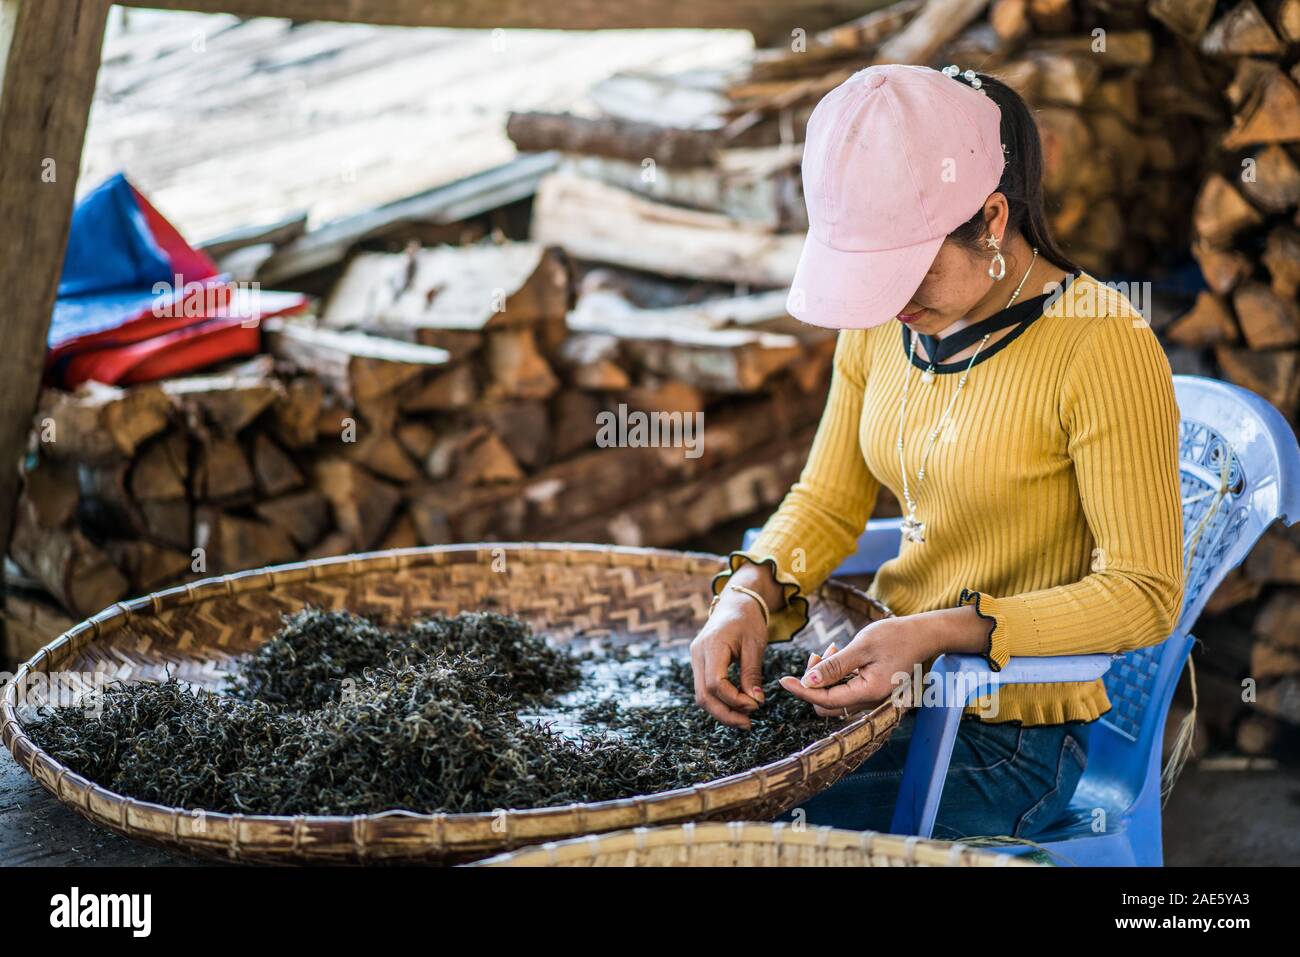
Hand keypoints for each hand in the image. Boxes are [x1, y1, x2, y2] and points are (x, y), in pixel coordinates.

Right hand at [689, 590, 768, 728]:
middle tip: (748, 724)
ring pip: (701, 695)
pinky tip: (737, 707)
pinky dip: (720, 701)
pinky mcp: (700, 664)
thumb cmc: (748, 620)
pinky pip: (705, 689)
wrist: (735, 603)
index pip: (715, 683)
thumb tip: (756, 702)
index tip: (756, 705)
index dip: (734, 700)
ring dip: (722, 711)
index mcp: (711, 646)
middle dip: (725, 714)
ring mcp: (696, 659)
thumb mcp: (755, 645)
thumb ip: (752, 673)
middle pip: (703, 695)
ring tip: (745, 720)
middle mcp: (698, 654)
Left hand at [779, 616, 933, 716]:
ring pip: (835, 697)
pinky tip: (836, 653)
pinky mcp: (871, 690)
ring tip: (830, 650)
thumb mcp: (862, 647)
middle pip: (827, 704)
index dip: (802, 691)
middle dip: (814, 683)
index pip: (826, 700)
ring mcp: (871, 698)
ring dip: (825, 677)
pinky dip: (835, 675)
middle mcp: (870, 701)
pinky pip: (845, 690)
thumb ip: (835, 666)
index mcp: (869, 693)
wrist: (922, 635)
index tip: (783, 680)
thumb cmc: (894, 636)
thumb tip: (809, 681)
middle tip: (815, 656)